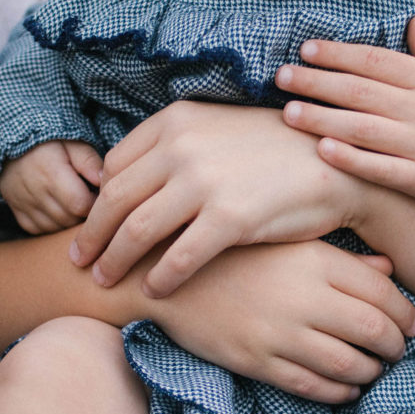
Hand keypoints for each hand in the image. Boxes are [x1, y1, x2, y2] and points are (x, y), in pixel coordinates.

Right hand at [0, 141, 103, 233]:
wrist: (14, 142)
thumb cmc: (52, 142)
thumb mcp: (73, 143)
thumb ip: (89, 161)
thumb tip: (104, 181)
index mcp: (51, 172)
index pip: (80, 204)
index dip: (95, 203)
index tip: (98, 193)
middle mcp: (34, 191)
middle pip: (69, 219)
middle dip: (84, 213)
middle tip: (89, 198)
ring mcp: (23, 204)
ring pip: (55, 228)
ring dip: (69, 220)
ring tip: (75, 203)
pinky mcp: (17, 212)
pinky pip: (39, 229)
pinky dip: (52, 224)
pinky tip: (59, 210)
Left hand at [71, 101, 368, 296]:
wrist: (337, 165)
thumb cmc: (275, 152)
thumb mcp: (218, 131)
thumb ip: (175, 149)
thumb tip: (131, 180)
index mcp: (175, 121)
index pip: (115, 165)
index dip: (98, 200)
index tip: (93, 224)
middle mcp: (183, 146)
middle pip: (116, 199)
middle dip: (92, 234)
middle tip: (78, 259)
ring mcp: (205, 182)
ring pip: (137, 230)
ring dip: (114, 260)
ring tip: (104, 280)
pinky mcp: (230, 218)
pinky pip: (178, 257)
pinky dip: (159, 279)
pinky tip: (153, 292)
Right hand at [148, 239, 414, 403]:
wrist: (166, 275)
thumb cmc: (234, 254)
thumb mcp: (290, 243)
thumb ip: (342, 258)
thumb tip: (389, 271)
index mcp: (315, 260)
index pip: (383, 293)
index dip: (406, 315)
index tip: (412, 325)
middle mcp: (304, 297)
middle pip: (375, 331)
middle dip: (396, 347)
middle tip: (398, 351)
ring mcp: (280, 333)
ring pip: (350, 365)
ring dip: (372, 373)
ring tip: (374, 370)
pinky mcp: (258, 362)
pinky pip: (314, 387)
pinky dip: (340, 393)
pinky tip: (346, 389)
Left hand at [277, 16, 414, 219]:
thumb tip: (414, 21)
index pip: (376, 61)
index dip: (338, 54)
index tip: (306, 49)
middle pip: (361, 91)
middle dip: (317, 81)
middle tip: (281, 76)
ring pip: (363, 127)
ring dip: (323, 118)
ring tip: (288, 112)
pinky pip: (381, 167)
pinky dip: (351, 158)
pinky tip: (322, 149)